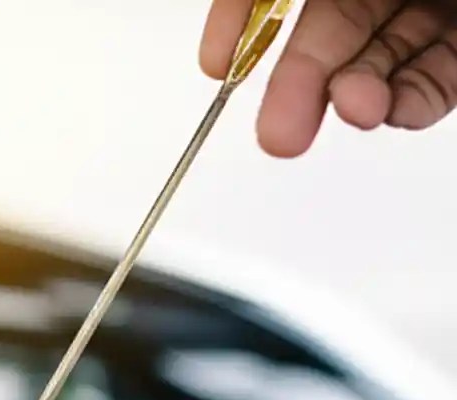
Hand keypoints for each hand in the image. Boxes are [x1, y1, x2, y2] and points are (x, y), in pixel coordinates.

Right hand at [201, 0, 456, 155]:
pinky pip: (438, 78)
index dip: (241, 21)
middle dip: (299, 84)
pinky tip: (395, 112)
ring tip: (353, 111)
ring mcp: (431, 6)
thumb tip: (247, 10)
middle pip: (330, 32)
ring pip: (382, 61)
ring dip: (359, 96)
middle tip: (278, 133)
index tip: (219, 67)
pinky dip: (415, 101)